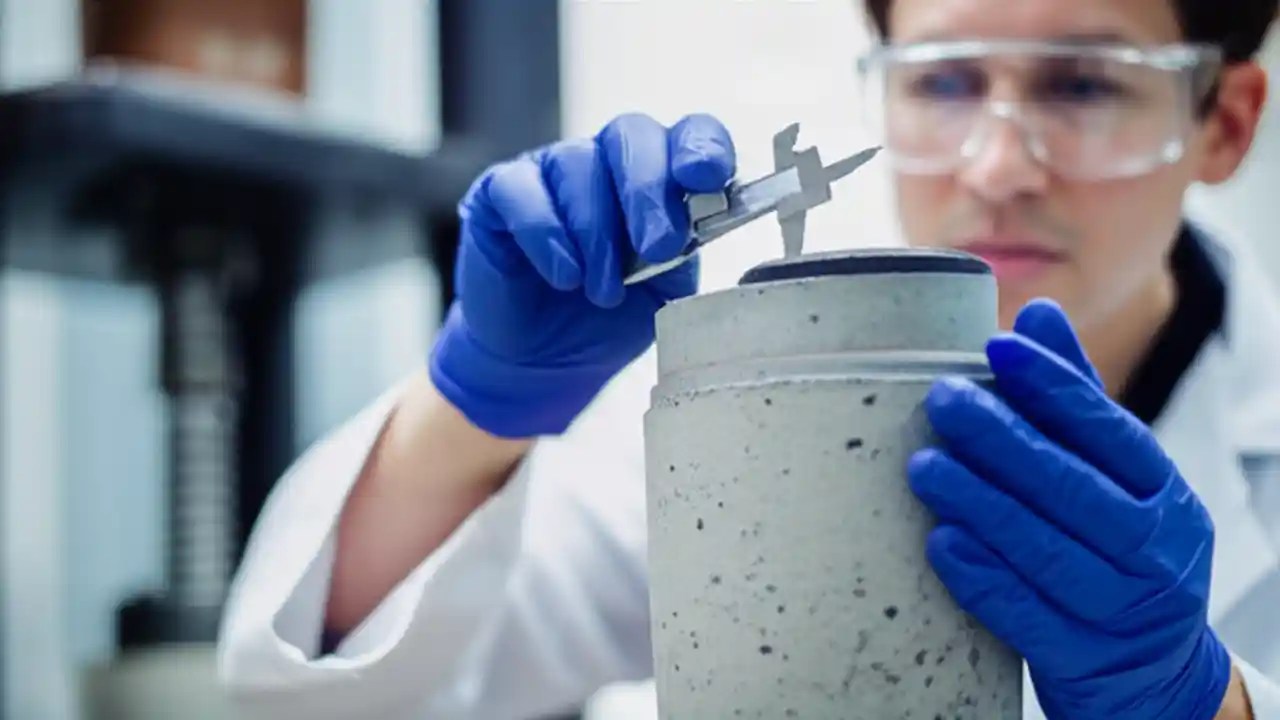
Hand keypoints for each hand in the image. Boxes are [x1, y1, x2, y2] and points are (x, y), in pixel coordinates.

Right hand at [429, 113, 735, 437]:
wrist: (545, 362)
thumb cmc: (608, 319)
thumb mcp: (666, 289)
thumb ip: (688, 250)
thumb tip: (713, 218)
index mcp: (659, 176)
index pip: (689, 134)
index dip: (702, 146)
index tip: (707, 177)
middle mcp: (606, 160)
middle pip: (631, 136)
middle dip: (649, 192)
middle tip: (657, 247)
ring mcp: (550, 170)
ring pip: (577, 163)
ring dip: (597, 233)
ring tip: (604, 292)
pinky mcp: (498, 193)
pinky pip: (521, 191)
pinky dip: (548, 235)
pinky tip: (563, 276)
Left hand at [907, 299, 1233, 718]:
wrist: (1152, 675)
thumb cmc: (1119, 553)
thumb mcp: (1116, 479)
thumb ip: (1074, 401)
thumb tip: (1037, 314)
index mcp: (1162, 492)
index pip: (1110, 431)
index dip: (1055, 389)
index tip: (999, 349)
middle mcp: (1153, 548)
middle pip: (1075, 488)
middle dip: (1005, 440)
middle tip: (944, 400)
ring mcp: (1121, 608)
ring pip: (1048, 552)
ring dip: (982, 505)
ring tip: (925, 468)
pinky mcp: (1082, 658)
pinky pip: (1028, 617)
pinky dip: (984, 578)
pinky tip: (942, 543)